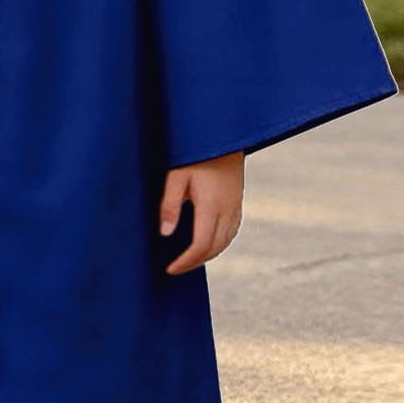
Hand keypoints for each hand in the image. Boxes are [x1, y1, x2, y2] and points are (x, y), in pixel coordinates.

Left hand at [159, 151, 243, 274]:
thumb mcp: (176, 175)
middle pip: (215, 248)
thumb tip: (165, 233)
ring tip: (189, 258)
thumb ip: (170, 204)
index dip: (186, 262)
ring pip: (226, 241)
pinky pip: (232, 230)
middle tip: (176, 267)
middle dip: (195, 262)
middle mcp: (227, 209)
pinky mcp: (238, 200)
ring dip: (208, 254)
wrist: (224, 133)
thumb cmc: (195, 152)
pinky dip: (220, 242)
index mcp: (211, 205)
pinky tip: (208, 241)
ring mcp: (236, 205)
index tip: (170, 269)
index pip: (201, 245)